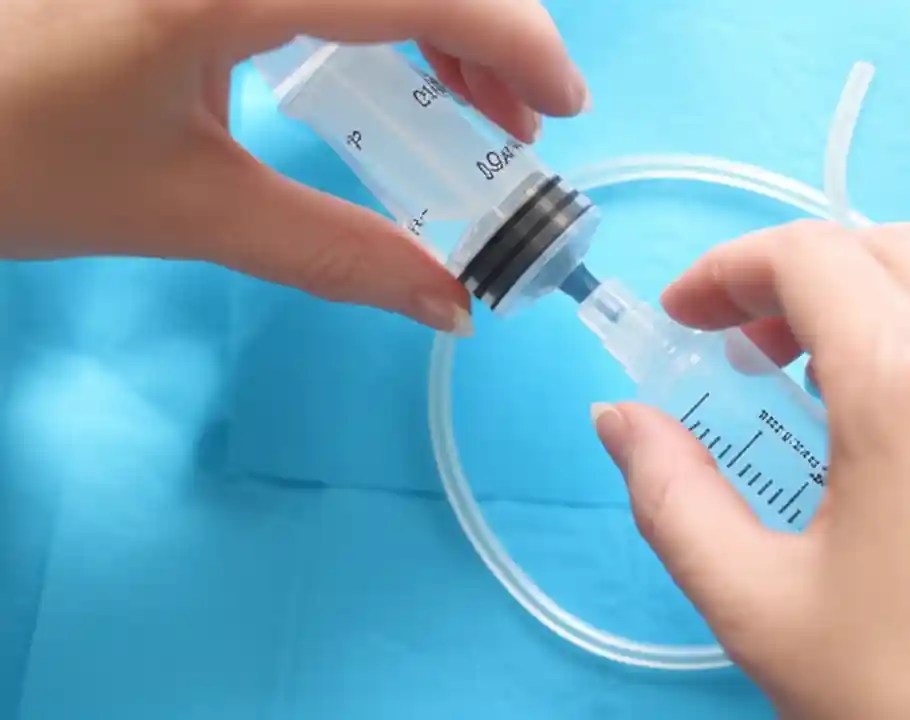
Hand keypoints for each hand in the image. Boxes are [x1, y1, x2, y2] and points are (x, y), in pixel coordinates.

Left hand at [0, 0, 588, 332]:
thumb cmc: (11, 154)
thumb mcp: (187, 208)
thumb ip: (335, 253)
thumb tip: (450, 307)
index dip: (516, 38)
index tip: (563, 109)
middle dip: (486, 29)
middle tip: (515, 124)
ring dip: (437, 16)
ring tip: (466, 102)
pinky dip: (378, 9)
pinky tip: (383, 61)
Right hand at [593, 221, 909, 718]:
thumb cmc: (903, 702)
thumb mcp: (755, 602)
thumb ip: (671, 494)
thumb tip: (621, 421)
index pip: (810, 257)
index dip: (727, 270)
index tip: (686, 317)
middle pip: (891, 249)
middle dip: (803, 278)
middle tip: (749, 351)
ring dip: (896, 293)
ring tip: (846, 374)